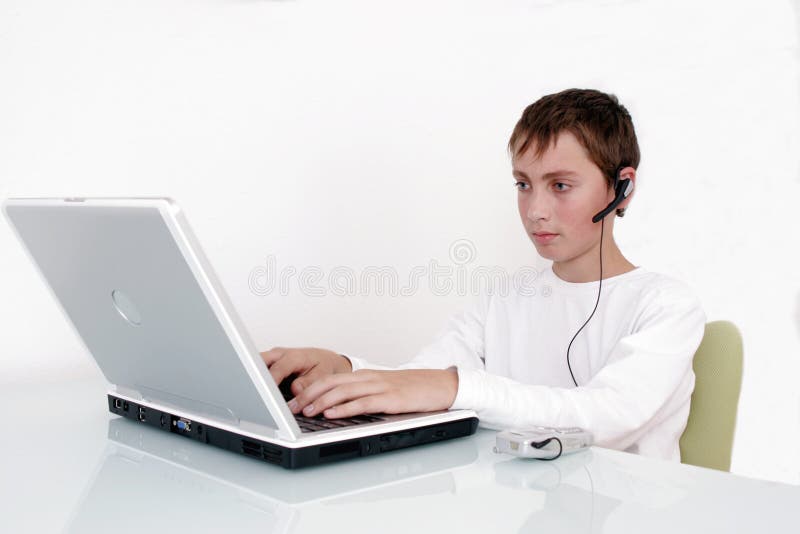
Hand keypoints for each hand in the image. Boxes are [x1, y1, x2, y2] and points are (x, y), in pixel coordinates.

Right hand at [260, 347, 351, 396]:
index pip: (278, 368)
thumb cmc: (324, 366)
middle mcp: (280, 354)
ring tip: (252, 394)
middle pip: (259, 361)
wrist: (325, 360)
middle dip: (255, 375)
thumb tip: (296, 389)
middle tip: (253, 392)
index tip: (266, 392)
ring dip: (253, 377)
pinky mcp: (268, 364)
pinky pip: (258, 369)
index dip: (270, 380)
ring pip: (256, 365)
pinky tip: (257, 391)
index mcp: (294, 356)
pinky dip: (256, 379)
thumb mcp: (323, 374)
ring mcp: (272, 358)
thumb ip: (310, 382)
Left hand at [286, 369, 458, 418]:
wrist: (440, 384)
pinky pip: (362, 403)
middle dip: (307, 395)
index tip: (290, 401)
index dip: (307, 389)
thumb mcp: (382, 389)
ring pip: (343, 391)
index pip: (328, 379)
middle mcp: (368, 378)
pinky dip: (344, 408)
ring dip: (321, 402)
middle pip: (330, 383)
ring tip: (305, 411)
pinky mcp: (390, 399)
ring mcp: (379, 387)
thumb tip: (335, 406)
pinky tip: (332, 414)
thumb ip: (360, 395)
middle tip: (289, 408)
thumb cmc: (411, 390)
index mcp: (364, 376)